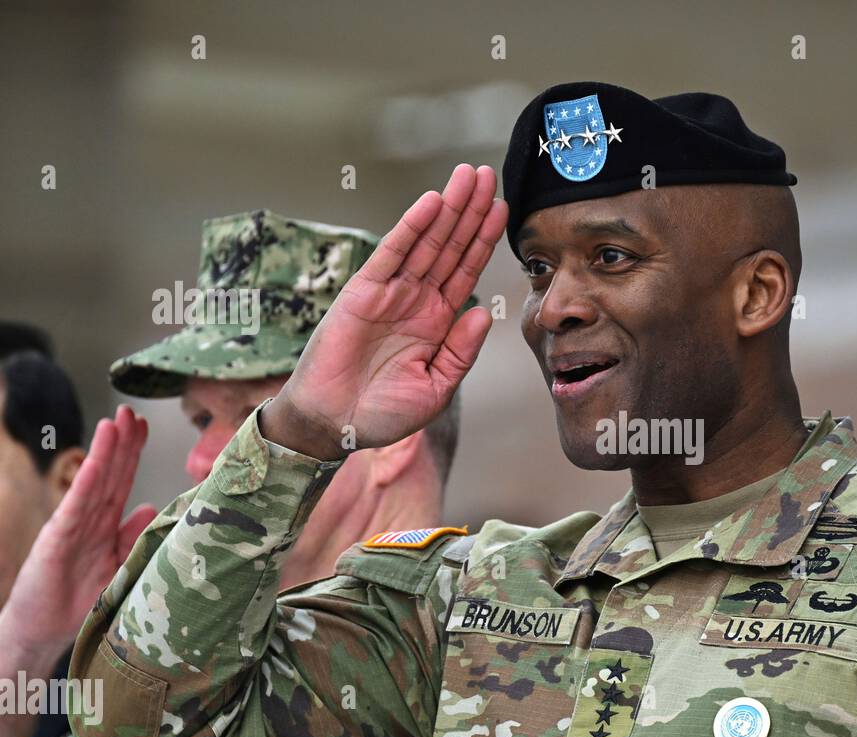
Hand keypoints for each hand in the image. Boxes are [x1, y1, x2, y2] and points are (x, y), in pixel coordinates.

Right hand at [0, 405, 155, 664]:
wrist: (41, 631)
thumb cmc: (77, 601)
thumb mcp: (116, 565)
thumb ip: (132, 537)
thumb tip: (151, 508)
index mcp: (103, 525)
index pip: (121, 481)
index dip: (132, 453)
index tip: (144, 425)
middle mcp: (88, 520)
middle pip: (110, 474)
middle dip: (122, 443)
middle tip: (133, 411)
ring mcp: (72, 527)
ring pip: (93, 484)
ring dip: (106, 453)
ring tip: (116, 423)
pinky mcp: (57, 541)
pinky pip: (74, 508)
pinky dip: (85, 484)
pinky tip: (95, 462)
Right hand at [262, 164, 507, 458]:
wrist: (337, 425)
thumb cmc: (384, 412)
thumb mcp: (437, 387)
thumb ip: (461, 352)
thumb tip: (482, 313)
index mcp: (438, 322)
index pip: (466, 270)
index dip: (484, 239)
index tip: (502, 209)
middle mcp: (417, 300)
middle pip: (450, 246)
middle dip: (469, 210)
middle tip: (487, 174)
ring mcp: (391, 293)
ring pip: (426, 242)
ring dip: (447, 209)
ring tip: (466, 178)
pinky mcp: (363, 292)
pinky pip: (392, 254)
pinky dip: (412, 227)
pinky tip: (431, 203)